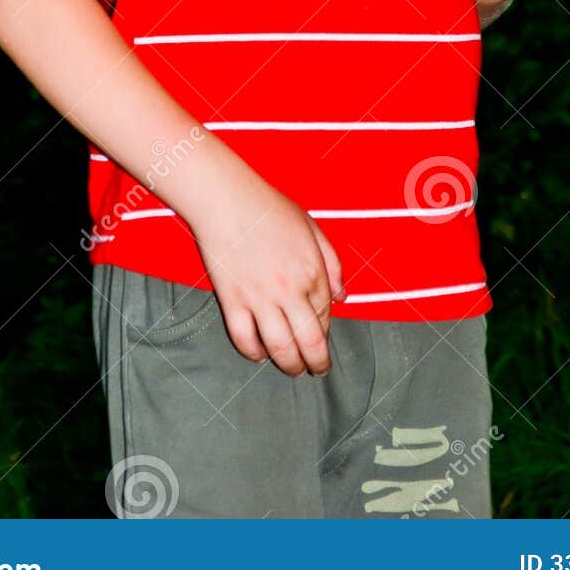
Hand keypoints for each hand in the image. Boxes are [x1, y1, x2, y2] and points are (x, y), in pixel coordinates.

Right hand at [186, 163, 345, 377]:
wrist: (227, 199)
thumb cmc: (269, 208)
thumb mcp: (311, 227)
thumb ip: (332, 263)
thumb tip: (342, 297)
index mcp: (313, 269)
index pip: (326, 314)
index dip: (325, 329)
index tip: (321, 334)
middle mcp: (290, 289)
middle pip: (310, 341)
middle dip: (317, 363)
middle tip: (316, 369)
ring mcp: (260, 297)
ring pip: (280, 348)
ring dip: (290, 365)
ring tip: (293, 369)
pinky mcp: (232, 300)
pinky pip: (244, 339)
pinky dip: (253, 353)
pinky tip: (259, 354)